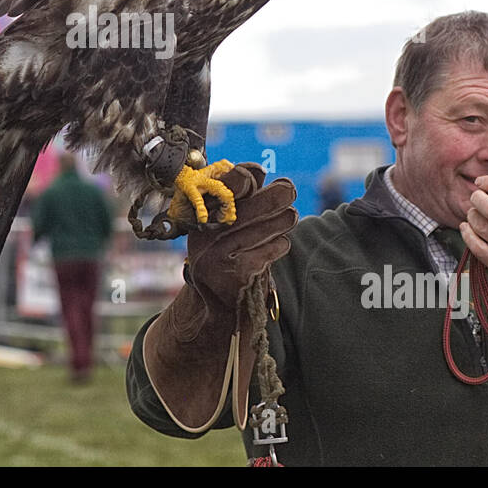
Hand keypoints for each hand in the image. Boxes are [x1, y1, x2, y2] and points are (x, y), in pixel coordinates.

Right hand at [186, 162, 296, 308]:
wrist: (221, 312)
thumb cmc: (228, 260)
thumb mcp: (225, 230)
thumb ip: (242, 203)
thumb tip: (267, 175)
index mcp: (198, 219)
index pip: (222, 186)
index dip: (245, 176)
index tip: (257, 176)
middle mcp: (203, 236)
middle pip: (251, 203)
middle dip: (277, 194)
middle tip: (289, 191)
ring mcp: (217, 256)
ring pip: (266, 226)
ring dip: (283, 221)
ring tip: (289, 218)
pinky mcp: (236, 274)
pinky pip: (271, 249)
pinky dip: (278, 246)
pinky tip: (276, 247)